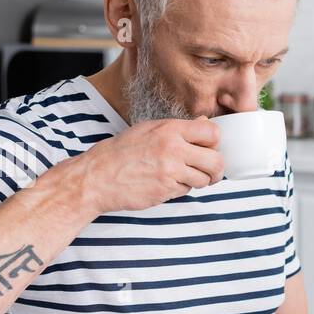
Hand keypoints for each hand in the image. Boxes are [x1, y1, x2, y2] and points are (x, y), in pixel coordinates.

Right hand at [58, 117, 224, 216]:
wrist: (98, 176)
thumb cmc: (122, 152)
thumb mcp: (149, 130)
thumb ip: (179, 129)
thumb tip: (205, 123)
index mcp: (170, 129)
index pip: (212, 132)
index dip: (214, 143)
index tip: (209, 149)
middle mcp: (173, 148)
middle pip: (216, 160)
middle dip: (216, 169)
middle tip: (210, 172)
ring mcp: (171, 171)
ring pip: (204, 179)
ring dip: (199, 181)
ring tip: (183, 177)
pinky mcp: (166, 190)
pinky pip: (187, 191)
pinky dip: (181, 189)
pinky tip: (166, 184)